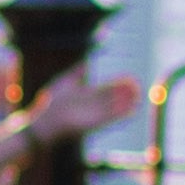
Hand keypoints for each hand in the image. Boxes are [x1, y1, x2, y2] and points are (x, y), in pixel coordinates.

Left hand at [26, 72, 143, 145]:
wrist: (44, 122)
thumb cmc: (52, 102)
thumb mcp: (66, 81)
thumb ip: (79, 71)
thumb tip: (89, 58)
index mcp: (88, 94)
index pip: (108, 87)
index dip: (119, 83)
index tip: (130, 77)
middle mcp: (93, 105)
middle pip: (113, 97)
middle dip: (126, 92)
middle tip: (138, 85)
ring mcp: (94, 115)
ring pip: (115, 108)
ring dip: (127, 103)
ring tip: (139, 96)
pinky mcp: (93, 125)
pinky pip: (111, 120)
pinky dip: (121, 116)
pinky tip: (131, 111)